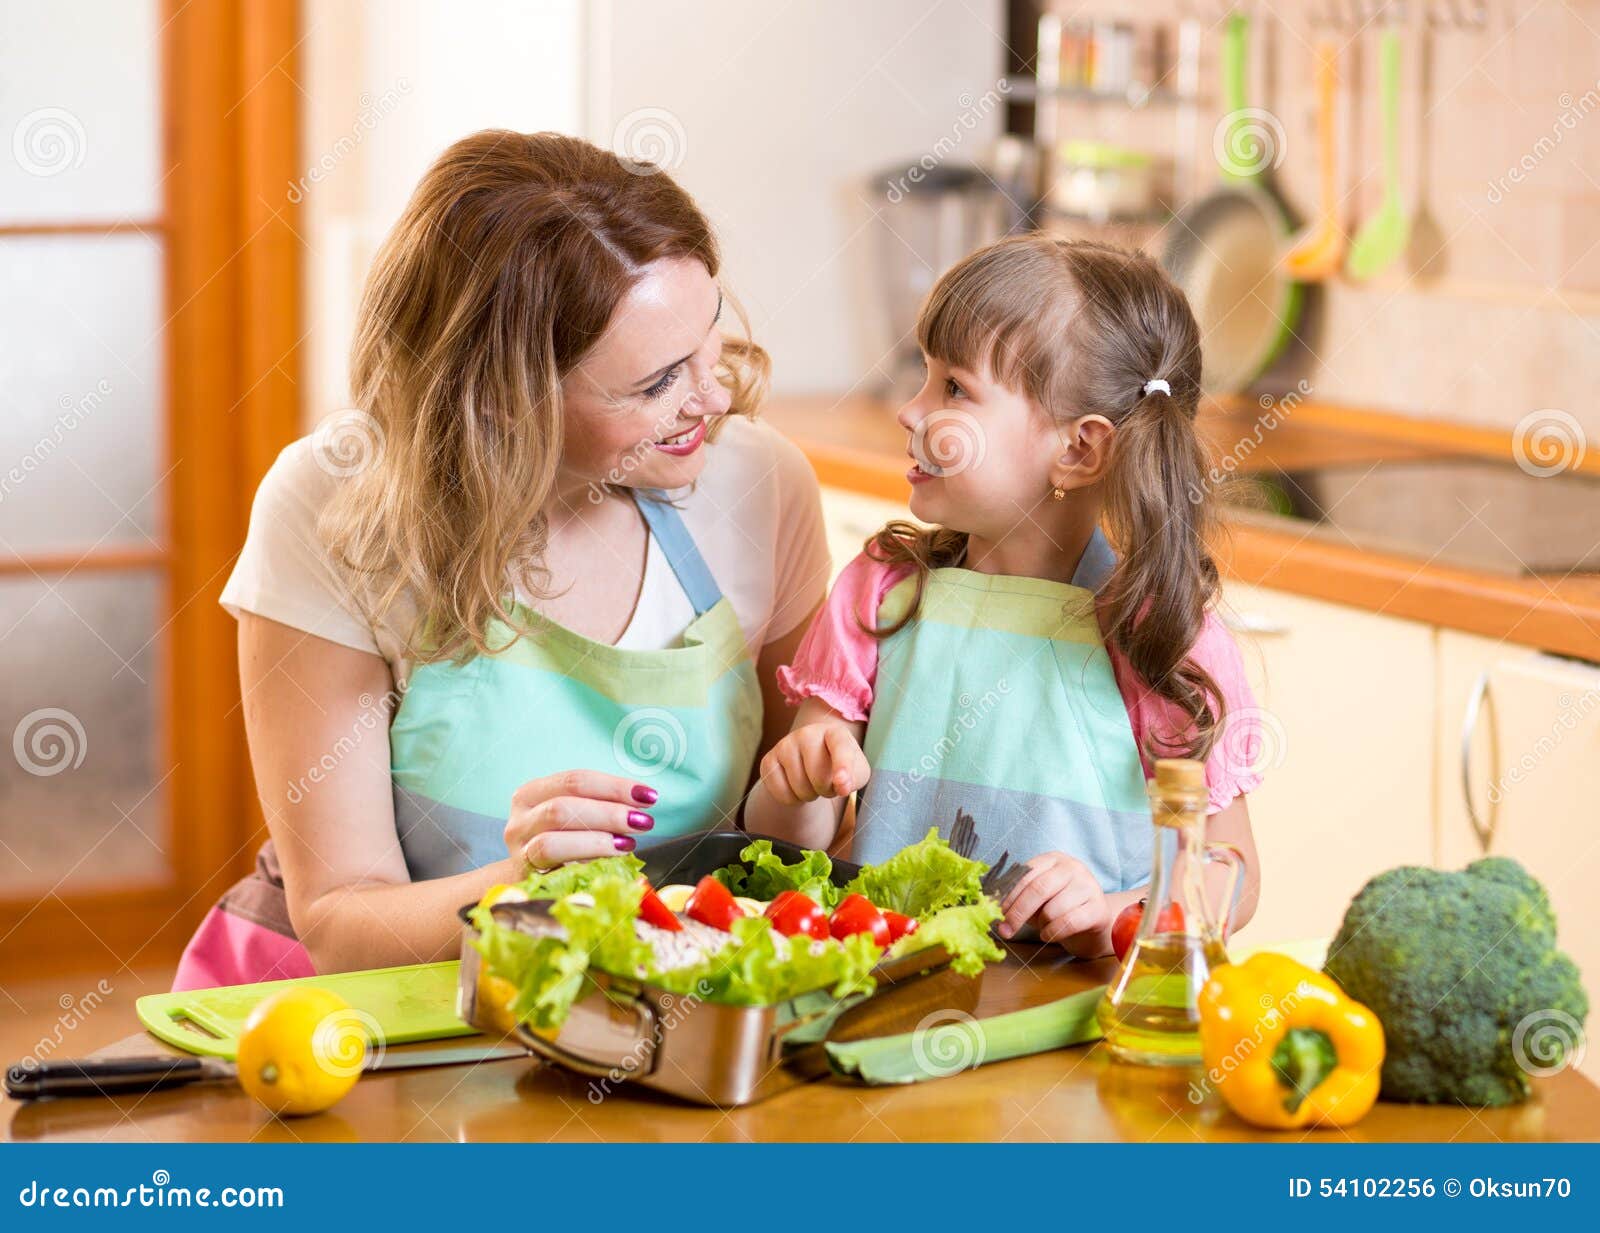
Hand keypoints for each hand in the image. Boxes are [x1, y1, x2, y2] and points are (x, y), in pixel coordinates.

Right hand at [503, 770, 658, 869]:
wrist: (529, 881)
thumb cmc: (563, 843)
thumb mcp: (576, 818)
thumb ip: (600, 808)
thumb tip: (641, 805)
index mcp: (531, 794)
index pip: (574, 780)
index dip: (613, 786)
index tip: (647, 795)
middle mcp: (519, 820)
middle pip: (562, 808)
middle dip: (608, 814)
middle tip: (643, 821)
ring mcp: (518, 852)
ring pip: (551, 842)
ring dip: (596, 841)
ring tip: (628, 843)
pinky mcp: (523, 880)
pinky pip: (552, 874)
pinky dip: (582, 866)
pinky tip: (610, 863)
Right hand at [758, 722, 869, 805]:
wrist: (811, 761)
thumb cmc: (838, 767)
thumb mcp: (855, 772)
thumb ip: (854, 779)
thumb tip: (842, 786)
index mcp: (835, 733)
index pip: (841, 748)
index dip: (842, 766)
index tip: (842, 784)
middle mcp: (808, 733)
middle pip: (818, 776)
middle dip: (826, 790)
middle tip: (826, 783)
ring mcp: (785, 744)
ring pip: (799, 787)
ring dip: (809, 795)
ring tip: (811, 783)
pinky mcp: (768, 760)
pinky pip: (781, 792)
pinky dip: (791, 800)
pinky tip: (795, 787)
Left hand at [998, 851, 1111, 953]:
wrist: (1095, 919)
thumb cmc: (1059, 906)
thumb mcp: (1038, 897)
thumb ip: (1019, 897)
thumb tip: (992, 908)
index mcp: (1053, 859)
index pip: (1025, 874)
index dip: (1007, 894)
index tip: (994, 911)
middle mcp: (1072, 867)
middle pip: (1038, 889)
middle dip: (1017, 912)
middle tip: (1005, 930)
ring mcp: (1088, 886)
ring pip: (1053, 909)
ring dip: (1040, 924)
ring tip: (1042, 926)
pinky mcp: (1098, 908)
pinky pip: (1068, 923)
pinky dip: (1052, 933)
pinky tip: (1049, 934)